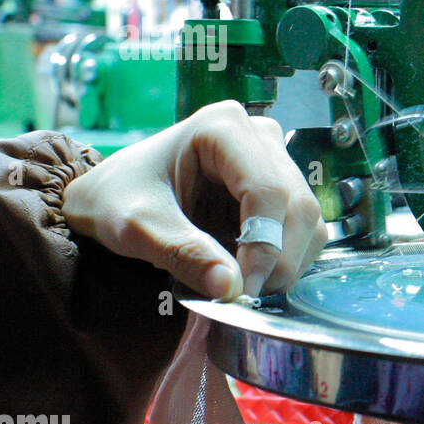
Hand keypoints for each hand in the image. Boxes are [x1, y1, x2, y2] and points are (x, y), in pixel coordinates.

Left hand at [63, 101, 328, 299]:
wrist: (115, 195)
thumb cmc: (117, 199)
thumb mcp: (135, 227)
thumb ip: (182, 253)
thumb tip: (232, 288)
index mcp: (223, 128)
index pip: (267, 190)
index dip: (264, 244)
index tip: (243, 289)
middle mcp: (260, 136)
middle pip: (297, 205)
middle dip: (279, 258)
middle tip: (245, 296)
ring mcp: (276, 160)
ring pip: (308, 219)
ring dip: (287, 261)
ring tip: (245, 286)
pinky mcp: (281, 187)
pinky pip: (304, 228)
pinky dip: (287, 258)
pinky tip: (253, 272)